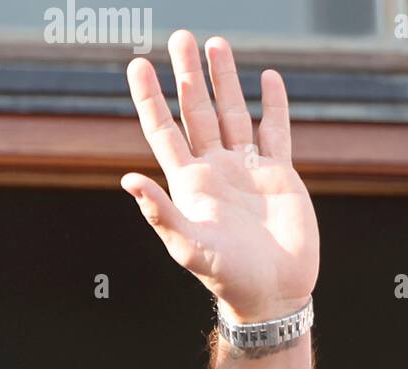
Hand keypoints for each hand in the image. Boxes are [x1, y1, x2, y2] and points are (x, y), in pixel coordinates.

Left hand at [122, 30, 318, 323]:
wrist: (272, 292)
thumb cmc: (227, 276)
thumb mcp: (187, 246)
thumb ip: (159, 212)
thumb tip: (127, 179)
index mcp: (188, 184)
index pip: (163, 131)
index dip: (150, 98)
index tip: (138, 65)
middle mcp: (214, 171)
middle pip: (197, 111)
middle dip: (188, 74)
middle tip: (181, 36)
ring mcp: (246, 169)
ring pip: (234, 112)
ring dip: (225, 79)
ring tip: (217, 43)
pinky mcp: (279, 174)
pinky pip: (275, 130)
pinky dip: (274, 103)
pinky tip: (268, 79)